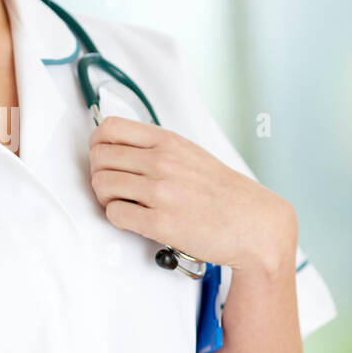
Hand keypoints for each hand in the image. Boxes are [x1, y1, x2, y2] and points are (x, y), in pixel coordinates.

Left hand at [88, 116, 297, 275]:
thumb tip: (118, 144)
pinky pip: (115, 215)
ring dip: (104, 197)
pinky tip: (133, 219)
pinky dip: (117, 218)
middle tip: (110, 185)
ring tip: (121, 203)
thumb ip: (157, 147)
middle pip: (99, 157)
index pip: (109, 129)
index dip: (97, 144)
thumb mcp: (190, 154)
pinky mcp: (160, 223)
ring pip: (101, 185)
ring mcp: (161, 192)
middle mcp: (162, 162)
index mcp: (168, 141)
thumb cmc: (223, 193)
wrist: (254, 223)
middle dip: (98, 172)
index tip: (101, 156)